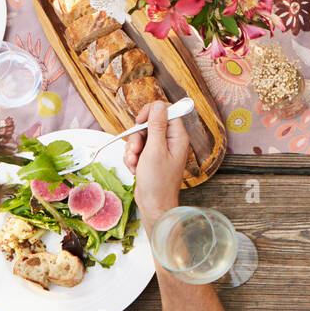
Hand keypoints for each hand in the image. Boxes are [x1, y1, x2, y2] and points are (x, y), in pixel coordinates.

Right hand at [123, 101, 189, 224]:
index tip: (140, 121)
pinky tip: (134, 169)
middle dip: (137, 137)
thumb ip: (156, 126)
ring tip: (134, 164)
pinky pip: (137, 149)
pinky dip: (132, 157)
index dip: (150, 113)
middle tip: (135, 151)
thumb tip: (159, 104)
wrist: (154, 205)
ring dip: (132, 149)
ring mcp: (161, 150)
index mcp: (178, 137)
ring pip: (140, 137)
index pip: (166, 111)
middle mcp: (171, 141)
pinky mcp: (152, 157)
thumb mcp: (154, 150)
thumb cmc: (157, 183)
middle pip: (149, 124)